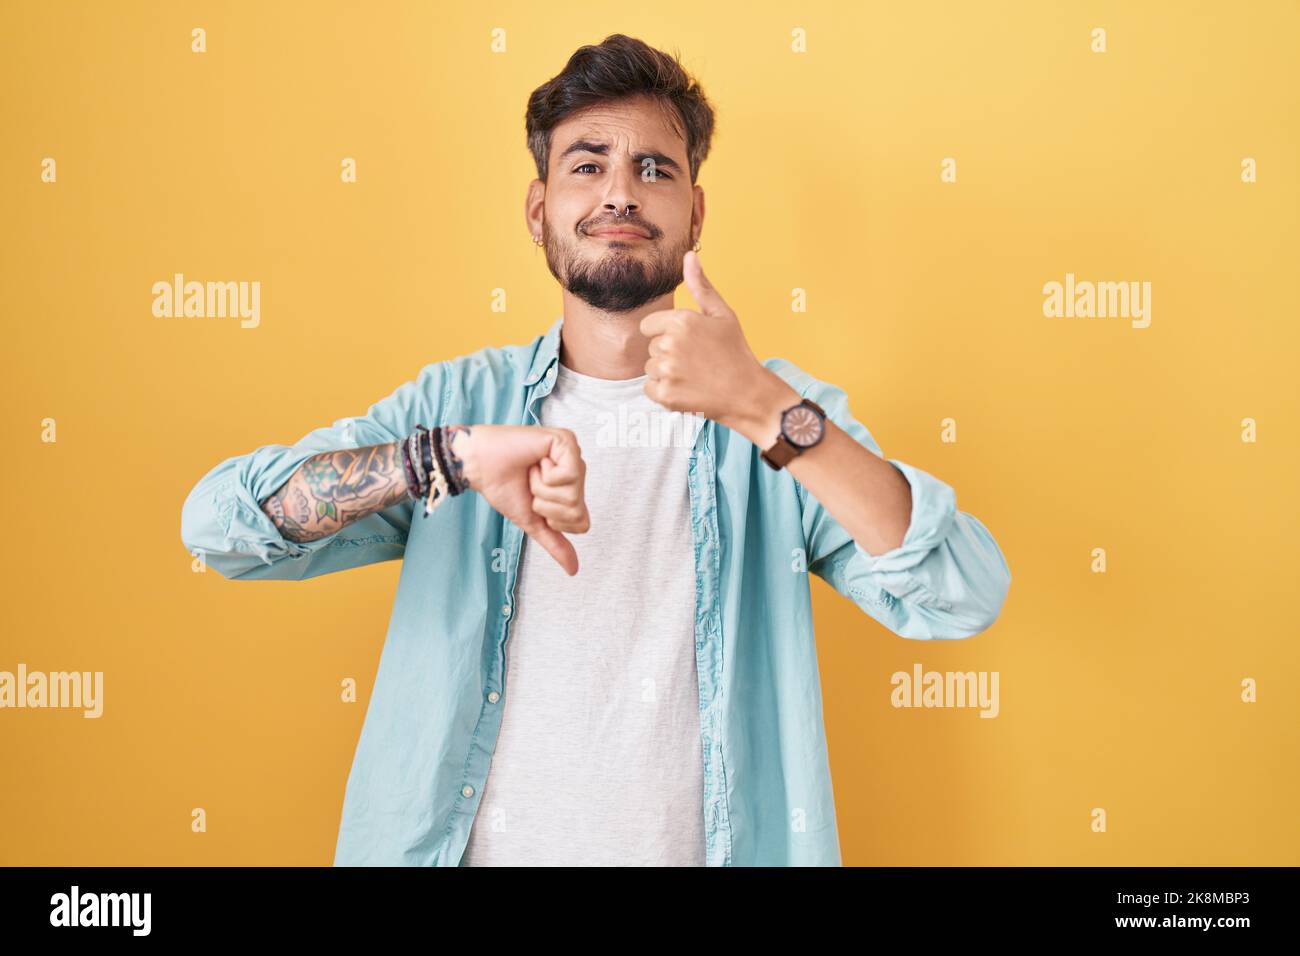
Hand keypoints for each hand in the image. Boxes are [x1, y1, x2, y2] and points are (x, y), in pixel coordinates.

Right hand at [448, 424, 589, 575]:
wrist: (480, 466)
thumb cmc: (504, 487)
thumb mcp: (533, 521)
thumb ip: (555, 543)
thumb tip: (574, 570)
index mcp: (571, 489)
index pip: (582, 523)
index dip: (555, 521)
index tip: (536, 503)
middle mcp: (576, 471)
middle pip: (577, 510)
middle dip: (546, 505)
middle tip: (531, 485)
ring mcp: (573, 456)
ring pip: (573, 494)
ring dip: (542, 489)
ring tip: (532, 472)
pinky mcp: (567, 442)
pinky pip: (569, 475)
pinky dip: (545, 475)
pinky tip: (536, 461)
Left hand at [638, 250, 772, 426]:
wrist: (748, 393)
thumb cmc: (735, 351)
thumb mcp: (722, 314)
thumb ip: (701, 286)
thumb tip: (689, 255)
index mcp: (681, 321)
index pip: (648, 326)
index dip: (665, 333)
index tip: (687, 342)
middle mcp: (670, 344)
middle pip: (651, 348)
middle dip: (668, 354)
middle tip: (697, 361)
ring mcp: (667, 372)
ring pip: (650, 369)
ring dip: (666, 373)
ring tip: (694, 376)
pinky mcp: (666, 396)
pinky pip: (650, 389)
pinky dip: (665, 392)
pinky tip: (687, 389)